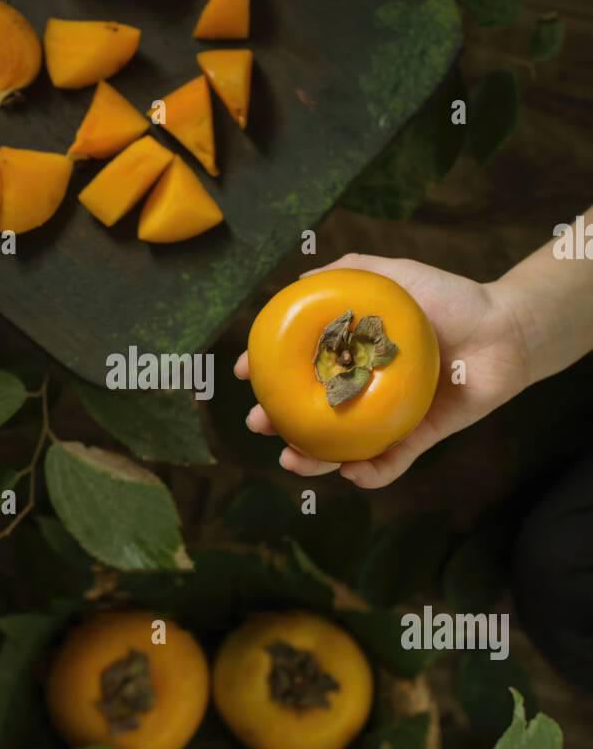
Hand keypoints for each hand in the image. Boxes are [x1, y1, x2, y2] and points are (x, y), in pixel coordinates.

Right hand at [235, 252, 530, 488]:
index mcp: (350, 354)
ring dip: (312, 460)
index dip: (267, 372)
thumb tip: (298, 281)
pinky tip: (351, 472)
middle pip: (310, 413)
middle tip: (260, 421)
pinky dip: (369, 474)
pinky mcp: (418, 438)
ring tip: (292, 460)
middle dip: (278, 423)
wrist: (504, 328)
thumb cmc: (450, 298)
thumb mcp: (392, 276)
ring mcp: (387, 416)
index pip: (299, 366)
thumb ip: (348, 274)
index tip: (244, 373)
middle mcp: (363, 388)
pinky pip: (389, 465)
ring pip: (341, 448)